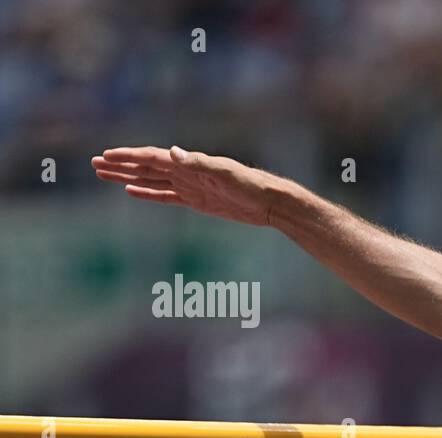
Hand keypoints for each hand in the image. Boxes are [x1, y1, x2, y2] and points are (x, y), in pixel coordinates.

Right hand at [91, 146, 284, 226]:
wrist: (268, 202)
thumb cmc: (249, 184)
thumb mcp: (224, 173)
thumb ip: (198, 163)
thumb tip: (172, 152)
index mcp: (188, 163)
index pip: (151, 157)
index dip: (128, 156)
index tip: (106, 155)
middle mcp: (185, 172)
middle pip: (145, 167)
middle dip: (120, 165)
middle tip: (94, 163)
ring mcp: (189, 186)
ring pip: (150, 181)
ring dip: (127, 177)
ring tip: (104, 175)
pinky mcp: (196, 201)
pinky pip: (165, 196)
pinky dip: (146, 193)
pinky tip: (130, 191)